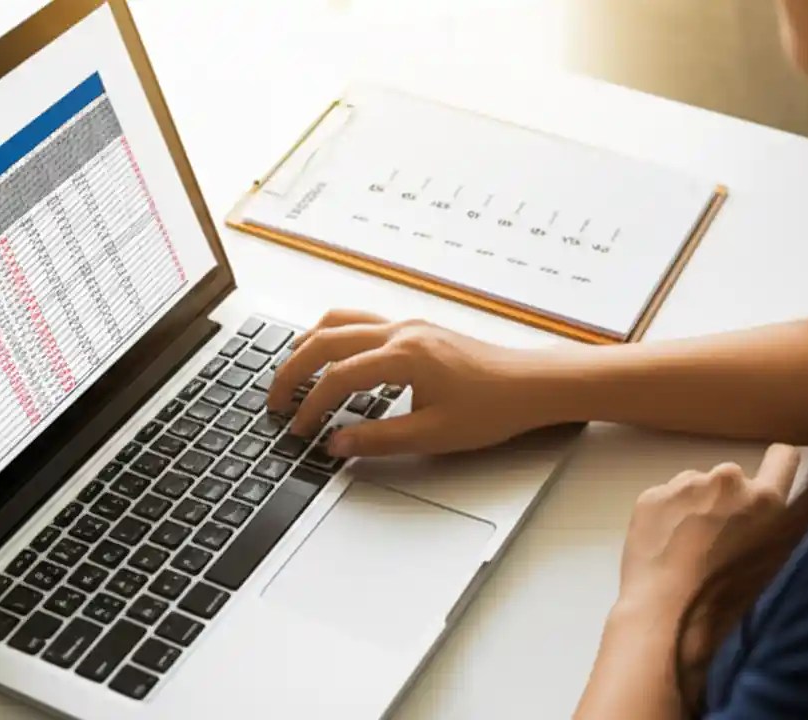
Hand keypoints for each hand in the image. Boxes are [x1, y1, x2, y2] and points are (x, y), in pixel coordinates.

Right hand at [266, 309, 549, 456]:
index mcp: (404, 356)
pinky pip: (359, 321)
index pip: (338, 377)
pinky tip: (330, 359)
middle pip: (325, 340)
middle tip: (274, 401)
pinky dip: (333, 337)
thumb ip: (379, 440)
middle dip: (292, 370)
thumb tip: (337, 445)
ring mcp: (408, 326)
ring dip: (308, 346)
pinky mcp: (415, 329)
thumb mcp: (434, 435)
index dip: (312, 406)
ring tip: (290, 375)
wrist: (532, 385)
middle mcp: (401, 332)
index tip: (300, 430)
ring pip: (339, 322)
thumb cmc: (493, 407)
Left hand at [617, 443, 800, 613]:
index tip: (768, 479)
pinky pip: (663, 498)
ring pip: (694, 487)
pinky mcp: (651, 494)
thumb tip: (763, 511)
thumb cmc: (728, 598)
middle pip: (730, 479)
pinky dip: (663, 516)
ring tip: (683, 545)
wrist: (667, 610)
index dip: (777, 466)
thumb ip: (772, 525)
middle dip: (725, 498)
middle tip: (714, 535)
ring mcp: (685, 483)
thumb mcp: (772, 560)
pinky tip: (660, 546)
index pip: (784, 457)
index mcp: (765, 499)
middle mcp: (727, 480)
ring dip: (692, 505)